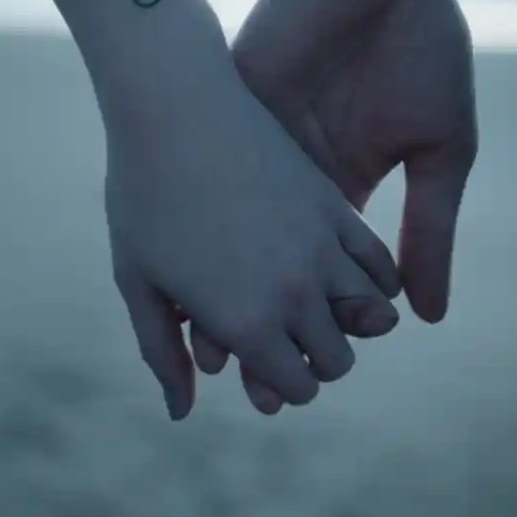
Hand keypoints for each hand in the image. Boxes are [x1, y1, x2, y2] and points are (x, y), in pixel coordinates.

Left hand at [102, 45, 400, 420]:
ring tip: (322, 305)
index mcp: (245, 323)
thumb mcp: (139, 282)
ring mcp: (321, 248)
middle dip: (318, 360)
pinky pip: (377, 262)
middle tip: (291, 340)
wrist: (175, 105)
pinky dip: (374, 279)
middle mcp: (294, 294)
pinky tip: (353, 273)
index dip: (284, 387)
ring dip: (348, 319)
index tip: (266, 368)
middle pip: (338, 361)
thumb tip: (183, 411)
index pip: (297, 388)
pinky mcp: (335, 206)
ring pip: (368, 315)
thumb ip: (163, 354)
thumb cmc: (141, 196)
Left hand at [190, 0, 477, 412]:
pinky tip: (194, 295)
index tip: (310, 379)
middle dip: (278, 342)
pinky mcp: (242, 130)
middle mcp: (306, 196)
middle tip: (261, 391)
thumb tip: (428, 318)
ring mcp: (270, 168)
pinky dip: (206, 251)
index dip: (323, 339)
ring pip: (242, 259)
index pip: (330, 294)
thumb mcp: (441, 149)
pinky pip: (214, 208)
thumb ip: (432, 232)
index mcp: (346, 198)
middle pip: (286, 290)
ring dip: (235, 310)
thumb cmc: (422, 52)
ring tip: (220, 362)